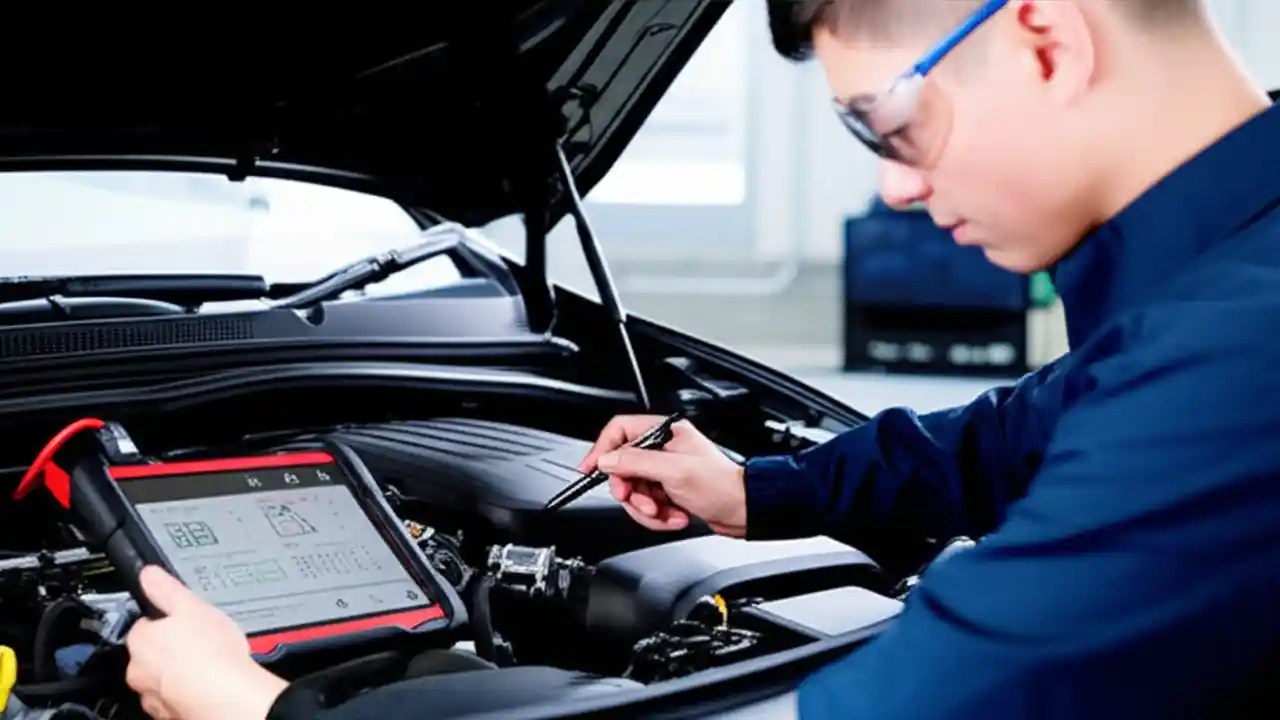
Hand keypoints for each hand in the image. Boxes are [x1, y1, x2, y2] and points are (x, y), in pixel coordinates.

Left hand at [125, 566, 287, 719]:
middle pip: (151, 653)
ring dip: (180, 672)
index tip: (184, 621)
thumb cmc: (212, 654)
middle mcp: (139, 671)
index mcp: (141, 640)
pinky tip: (210, 684)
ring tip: (210, 664)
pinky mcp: (169, 714)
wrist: (227, 698)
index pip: (145, 624)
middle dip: (173, 648)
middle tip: (202, 642)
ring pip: (163, 678)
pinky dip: (188, 692)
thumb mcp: (193, 607)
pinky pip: (176, 699)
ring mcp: (153, 696)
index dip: (167, 620)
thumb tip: (148, 573)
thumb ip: (166, 589)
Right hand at [579, 415, 746, 536]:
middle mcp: (663, 449)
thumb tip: (607, 460)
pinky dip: (658, 516)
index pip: (620, 431)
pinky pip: (646, 504)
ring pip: (634, 490)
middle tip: (639, 500)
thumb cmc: (721, 485)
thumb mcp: (673, 471)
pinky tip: (675, 515)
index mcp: (665, 432)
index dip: (602, 449)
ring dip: (646, 508)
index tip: (591, 468)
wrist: (742, 510)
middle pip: (623, 466)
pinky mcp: (667, 491)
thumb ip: (636, 463)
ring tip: (665, 512)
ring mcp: (664, 471)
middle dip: (630, 490)